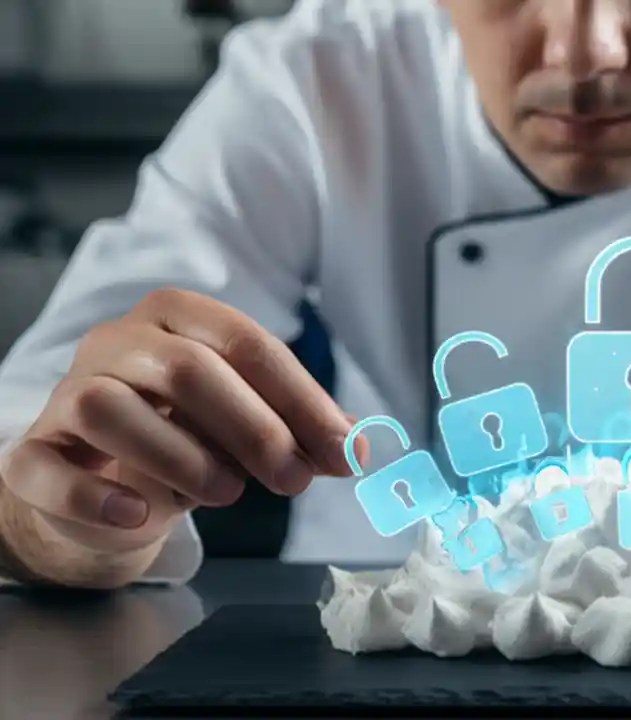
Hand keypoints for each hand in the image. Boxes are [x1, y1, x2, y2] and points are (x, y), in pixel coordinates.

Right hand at [0, 289, 358, 559]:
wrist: (100, 482)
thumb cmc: (187, 435)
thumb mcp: (251, 424)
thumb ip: (303, 430)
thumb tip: (360, 447)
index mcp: (177, 317)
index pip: (247, 343)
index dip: (303, 400)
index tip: (346, 452)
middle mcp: (116, 342)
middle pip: (188, 368)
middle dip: (255, 429)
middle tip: (295, 480)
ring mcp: (67, 394)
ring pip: (112, 408)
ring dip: (183, 458)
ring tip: (227, 494)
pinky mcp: (33, 453)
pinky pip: (46, 467)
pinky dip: (95, 495)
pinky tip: (140, 514)